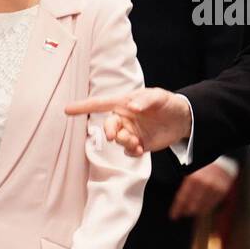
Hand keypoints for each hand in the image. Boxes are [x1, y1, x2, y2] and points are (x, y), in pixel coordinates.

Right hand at [65, 88, 191, 155]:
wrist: (182, 120)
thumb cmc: (167, 103)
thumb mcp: (158, 97)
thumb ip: (145, 100)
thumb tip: (132, 106)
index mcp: (123, 103)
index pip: (99, 104)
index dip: (83, 107)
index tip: (67, 110)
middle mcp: (123, 118)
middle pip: (108, 125)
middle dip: (109, 131)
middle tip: (114, 136)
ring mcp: (129, 132)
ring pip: (117, 140)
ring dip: (123, 142)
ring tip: (137, 143)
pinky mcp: (138, 144)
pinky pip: (127, 150)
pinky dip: (131, 151)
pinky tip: (140, 150)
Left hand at [170, 164, 235, 218]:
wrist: (220, 155)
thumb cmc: (201, 163)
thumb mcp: (189, 168)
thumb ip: (184, 184)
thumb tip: (179, 200)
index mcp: (193, 178)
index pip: (182, 198)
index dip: (177, 209)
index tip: (173, 216)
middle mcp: (204, 184)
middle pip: (192, 205)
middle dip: (186, 210)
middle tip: (183, 212)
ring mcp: (215, 188)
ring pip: (203, 207)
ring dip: (196, 210)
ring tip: (191, 210)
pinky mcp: (223, 190)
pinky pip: (212, 204)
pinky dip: (206, 207)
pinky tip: (202, 207)